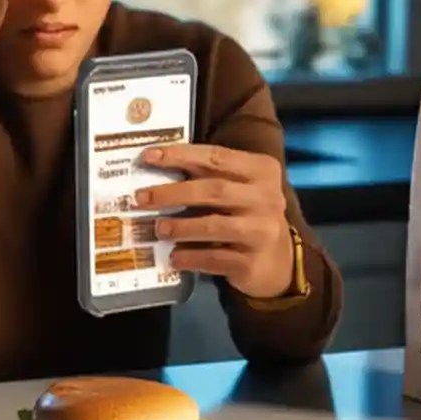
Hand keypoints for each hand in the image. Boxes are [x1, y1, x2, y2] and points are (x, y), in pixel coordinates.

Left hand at [135, 144, 294, 298]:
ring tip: (157, 229)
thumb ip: (209, 177)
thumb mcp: (239, 189)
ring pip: (214, 226)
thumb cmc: (248, 215)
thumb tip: (156, 168)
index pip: (217, 157)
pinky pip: (215, 259)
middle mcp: (267, 199)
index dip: (180, 155)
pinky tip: (174, 258)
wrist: (279, 261)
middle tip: (141, 198)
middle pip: (214, 190)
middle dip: (173, 193)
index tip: (148, 156)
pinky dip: (191, 258)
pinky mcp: (253, 263)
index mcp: (262, 171)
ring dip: (180, 227)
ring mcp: (262, 232)